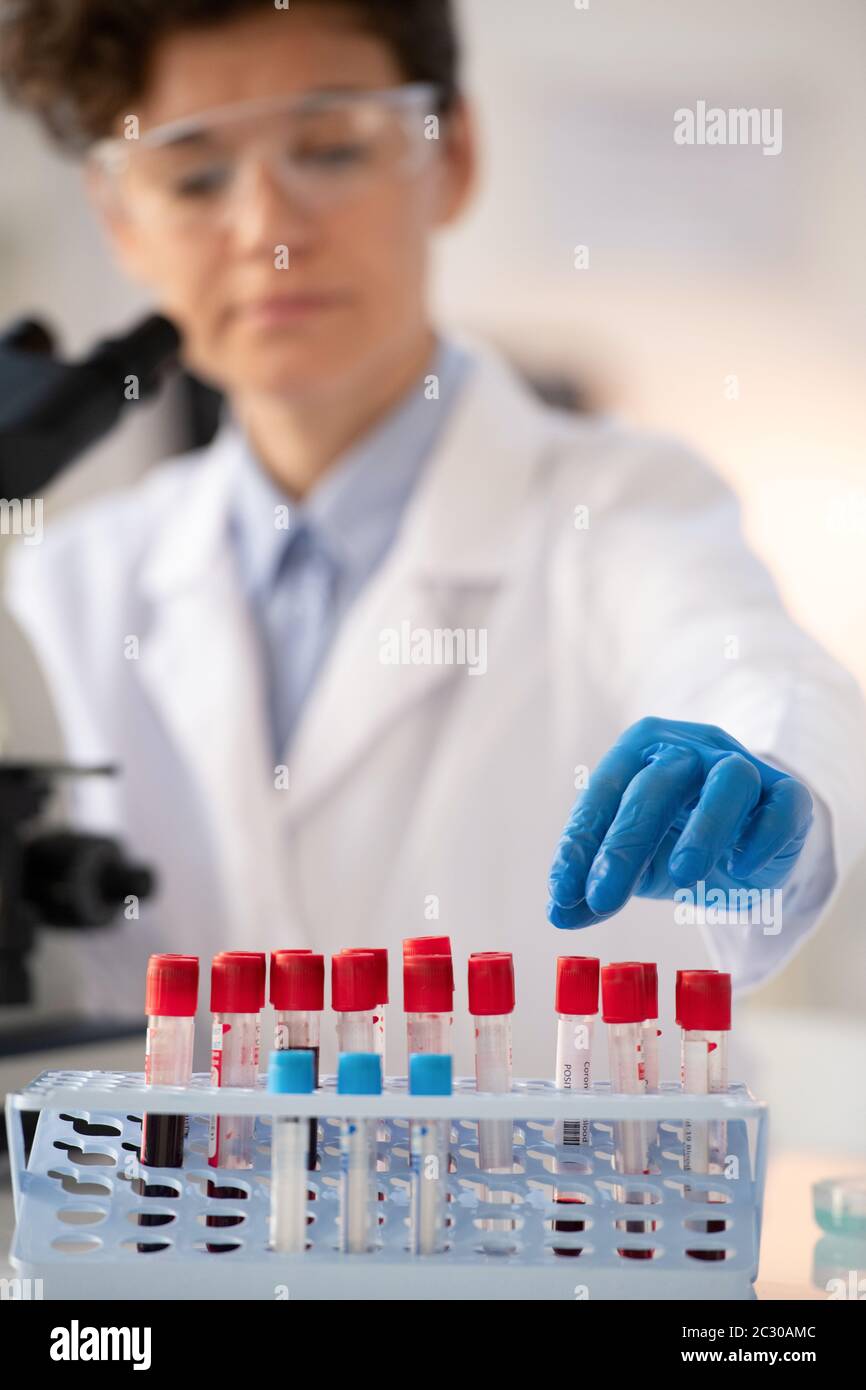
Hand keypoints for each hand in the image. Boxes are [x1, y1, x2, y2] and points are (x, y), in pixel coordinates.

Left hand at [547, 716, 812, 928]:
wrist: (745, 845)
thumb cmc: (675, 842)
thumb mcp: (631, 866)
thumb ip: (593, 889)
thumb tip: (558, 913)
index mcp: (640, 752)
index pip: (604, 792)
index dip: (580, 843)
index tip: (562, 894)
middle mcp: (689, 748)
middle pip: (656, 784)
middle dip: (626, 843)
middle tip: (603, 898)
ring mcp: (742, 765)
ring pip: (727, 780)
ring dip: (703, 827)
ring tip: (682, 875)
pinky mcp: (787, 795)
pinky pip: (782, 804)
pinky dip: (762, 836)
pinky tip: (741, 868)